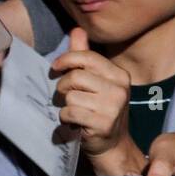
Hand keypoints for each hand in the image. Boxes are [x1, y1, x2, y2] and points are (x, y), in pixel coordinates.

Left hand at [52, 28, 139, 172]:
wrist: (112, 146)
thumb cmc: (101, 110)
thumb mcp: (97, 82)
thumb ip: (85, 57)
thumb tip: (76, 29)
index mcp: (119, 75)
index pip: (87, 57)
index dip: (67, 59)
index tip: (55, 67)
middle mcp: (119, 89)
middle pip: (76, 76)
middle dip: (63, 85)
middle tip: (64, 95)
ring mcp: (113, 107)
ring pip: (71, 96)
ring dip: (65, 105)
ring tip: (73, 111)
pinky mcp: (102, 124)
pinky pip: (70, 113)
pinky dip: (65, 118)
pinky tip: (73, 122)